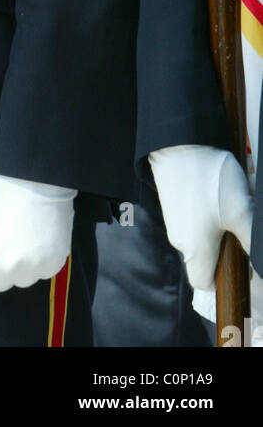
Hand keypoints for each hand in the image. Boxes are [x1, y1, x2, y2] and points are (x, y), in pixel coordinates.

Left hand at [0, 172, 75, 290]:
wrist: (34, 179)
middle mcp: (7, 272)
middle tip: (3, 238)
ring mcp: (33, 270)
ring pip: (20, 280)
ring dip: (18, 267)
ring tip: (22, 237)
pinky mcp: (53, 265)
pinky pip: (41, 272)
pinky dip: (39, 261)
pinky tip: (37, 238)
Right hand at [149, 144, 252, 290]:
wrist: (178, 143)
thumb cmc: (209, 181)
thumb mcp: (242, 213)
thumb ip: (252, 242)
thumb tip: (260, 266)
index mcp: (196, 252)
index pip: (204, 284)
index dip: (223, 280)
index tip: (239, 264)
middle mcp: (181, 241)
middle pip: (207, 257)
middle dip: (228, 245)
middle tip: (243, 224)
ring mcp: (175, 220)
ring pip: (203, 234)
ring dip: (221, 224)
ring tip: (236, 200)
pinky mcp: (173, 203)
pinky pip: (195, 218)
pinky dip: (209, 211)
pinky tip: (220, 189)